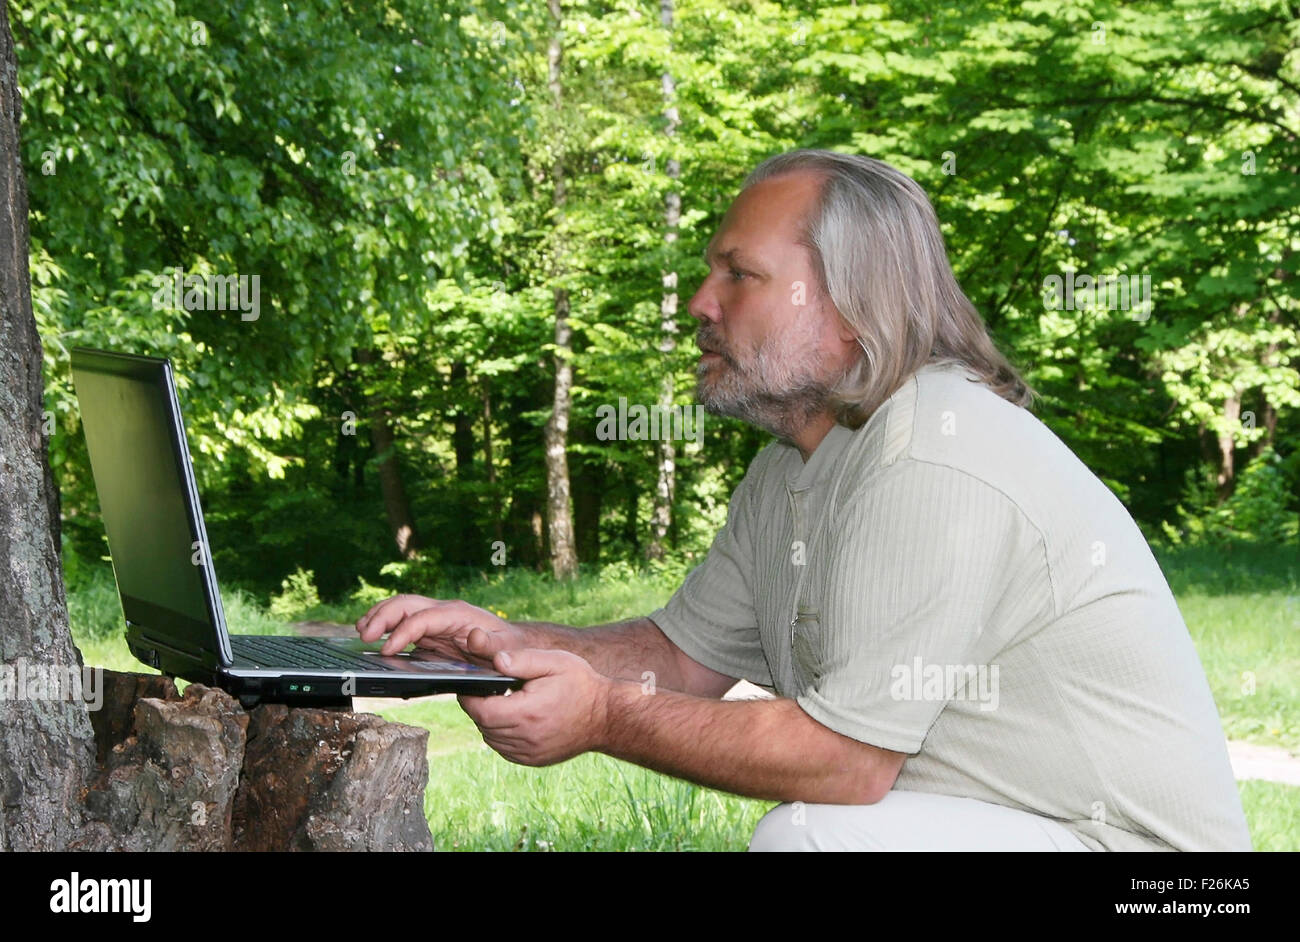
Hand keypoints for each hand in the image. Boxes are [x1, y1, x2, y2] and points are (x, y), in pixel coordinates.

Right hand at [355, 595, 523, 664]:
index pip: (423, 618)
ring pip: (401, 610)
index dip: (403, 632)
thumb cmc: (510, 648)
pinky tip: (373, 638)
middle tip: (364, 636)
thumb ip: (491, 645)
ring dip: (379, 617)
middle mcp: (444, 612)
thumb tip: (474, 637)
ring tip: (360, 630)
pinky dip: (386, 628)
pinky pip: (404, 625)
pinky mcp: (431, 633)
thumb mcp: (507, 648)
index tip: (387, 650)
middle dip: (382, 617)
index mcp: (459, 614)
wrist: (514, 646)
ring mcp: (436, 621)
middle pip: (406, 605)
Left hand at [458, 648, 611, 766]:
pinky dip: (501, 735)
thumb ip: (522, 659)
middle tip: (483, 690)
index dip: (469, 698)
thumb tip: (495, 660)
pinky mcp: (534, 760)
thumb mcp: (555, 661)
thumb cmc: (580, 684)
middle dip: (478, 707)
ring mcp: (529, 752)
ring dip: (488, 722)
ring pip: (491, 739)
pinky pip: (504, 749)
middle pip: (483, 725)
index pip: (481, 710)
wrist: (606, 716)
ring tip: (498, 703)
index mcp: (527, 712)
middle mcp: (526, 737)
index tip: (469, 685)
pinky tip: (511, 719)